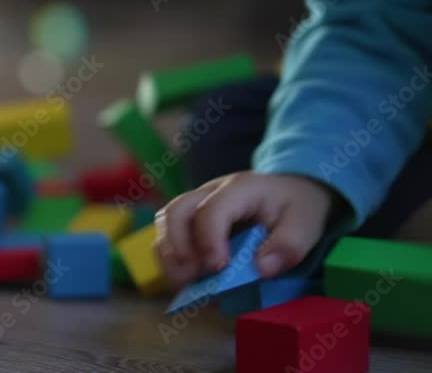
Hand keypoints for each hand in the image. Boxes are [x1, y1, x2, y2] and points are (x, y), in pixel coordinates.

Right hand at [153, 171, 336, 286]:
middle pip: (175, 211)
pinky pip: (168, 235)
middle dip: (178, 247)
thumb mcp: (306, 222)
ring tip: (187, 281)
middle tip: (194, 276)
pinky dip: (171, 259)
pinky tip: (189, 279)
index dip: (209, 241)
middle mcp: (209, 192)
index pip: (211, 211)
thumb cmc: (296, 205)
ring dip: (170, 255)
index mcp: (238, 188)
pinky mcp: (191, 220)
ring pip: (164, 223)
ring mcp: (196, 204)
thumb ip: (289, 244)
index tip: (219, 269)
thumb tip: (260, 269)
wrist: (291, 189)